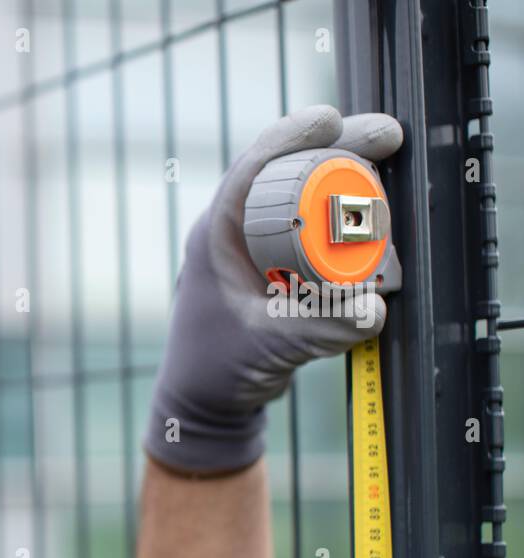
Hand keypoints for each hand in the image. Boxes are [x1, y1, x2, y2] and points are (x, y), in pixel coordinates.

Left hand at [144, 105, 402, 474]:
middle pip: (286, 171)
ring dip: (342, 172)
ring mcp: (253, 248)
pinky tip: (376, 200)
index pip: (253, 170)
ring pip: (300, 192)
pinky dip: (342, 207)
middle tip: (387, 135)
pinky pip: (310, 222)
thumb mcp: (269, 348)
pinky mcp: (274, 266)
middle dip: (336, 146)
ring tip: (386, 156)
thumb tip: (372, 309)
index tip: (332, 119)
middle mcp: (234, 233)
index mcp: (217, 237)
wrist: (205, 404)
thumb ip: (318, 330)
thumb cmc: (217, 371)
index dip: (292, 138)